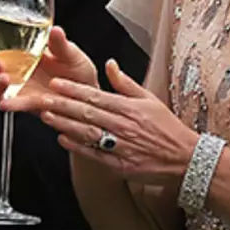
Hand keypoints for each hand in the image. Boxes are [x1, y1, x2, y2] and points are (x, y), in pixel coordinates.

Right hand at [0, 26, 97, 112]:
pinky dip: (8, 104)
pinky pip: (12, 105)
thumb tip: (55, 30)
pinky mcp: (26, 104)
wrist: (89, 96)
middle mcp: (13, 72)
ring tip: (5, 79)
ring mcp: (18, 90)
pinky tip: (7, 103)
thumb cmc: (77, 72)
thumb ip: (61, 44)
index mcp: (18, 54)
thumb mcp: (71, 53)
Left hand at [36, 59, 196, 188]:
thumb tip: (109, 64)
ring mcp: (121, 146)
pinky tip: (63, 139)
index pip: (96, 95)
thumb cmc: (166, 127)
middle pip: (88, 112)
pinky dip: (78, 147)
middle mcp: (123, 125)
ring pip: (88, 133)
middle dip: (63, 104)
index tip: (57, 83)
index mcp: (129, 107)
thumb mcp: (149, 99)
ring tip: (47, 116)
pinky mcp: (121, 165)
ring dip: (66, 124)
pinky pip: (95, 154)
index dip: (74, 89)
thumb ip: (125, 83)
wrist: (185, 158)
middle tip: (44, 98)